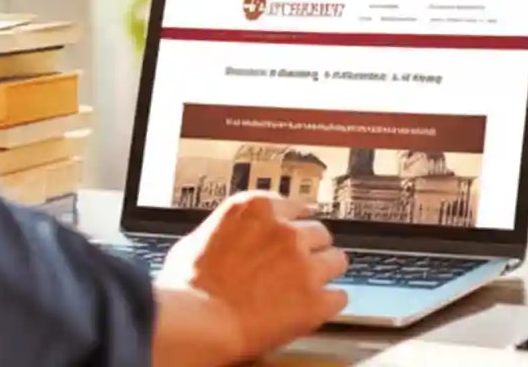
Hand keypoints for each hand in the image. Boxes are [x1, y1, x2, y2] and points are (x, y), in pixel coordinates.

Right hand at [153, 191, 348, 364]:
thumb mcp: (197, 240)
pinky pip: (339, 297)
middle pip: (320, 231)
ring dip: (325, 272)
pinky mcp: (316, 300)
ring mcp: (304, 264)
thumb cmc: (187, 287)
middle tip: (299, 263)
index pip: (296, 205)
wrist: (198, 321)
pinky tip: (316, 308)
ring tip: (311, 286)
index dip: (298, 221)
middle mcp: (286, 231)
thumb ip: (224, 232)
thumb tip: (224, 239)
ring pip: (337, 260)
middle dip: (311, 247)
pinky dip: (328, 304)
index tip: (300, 227)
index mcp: (256, 209)